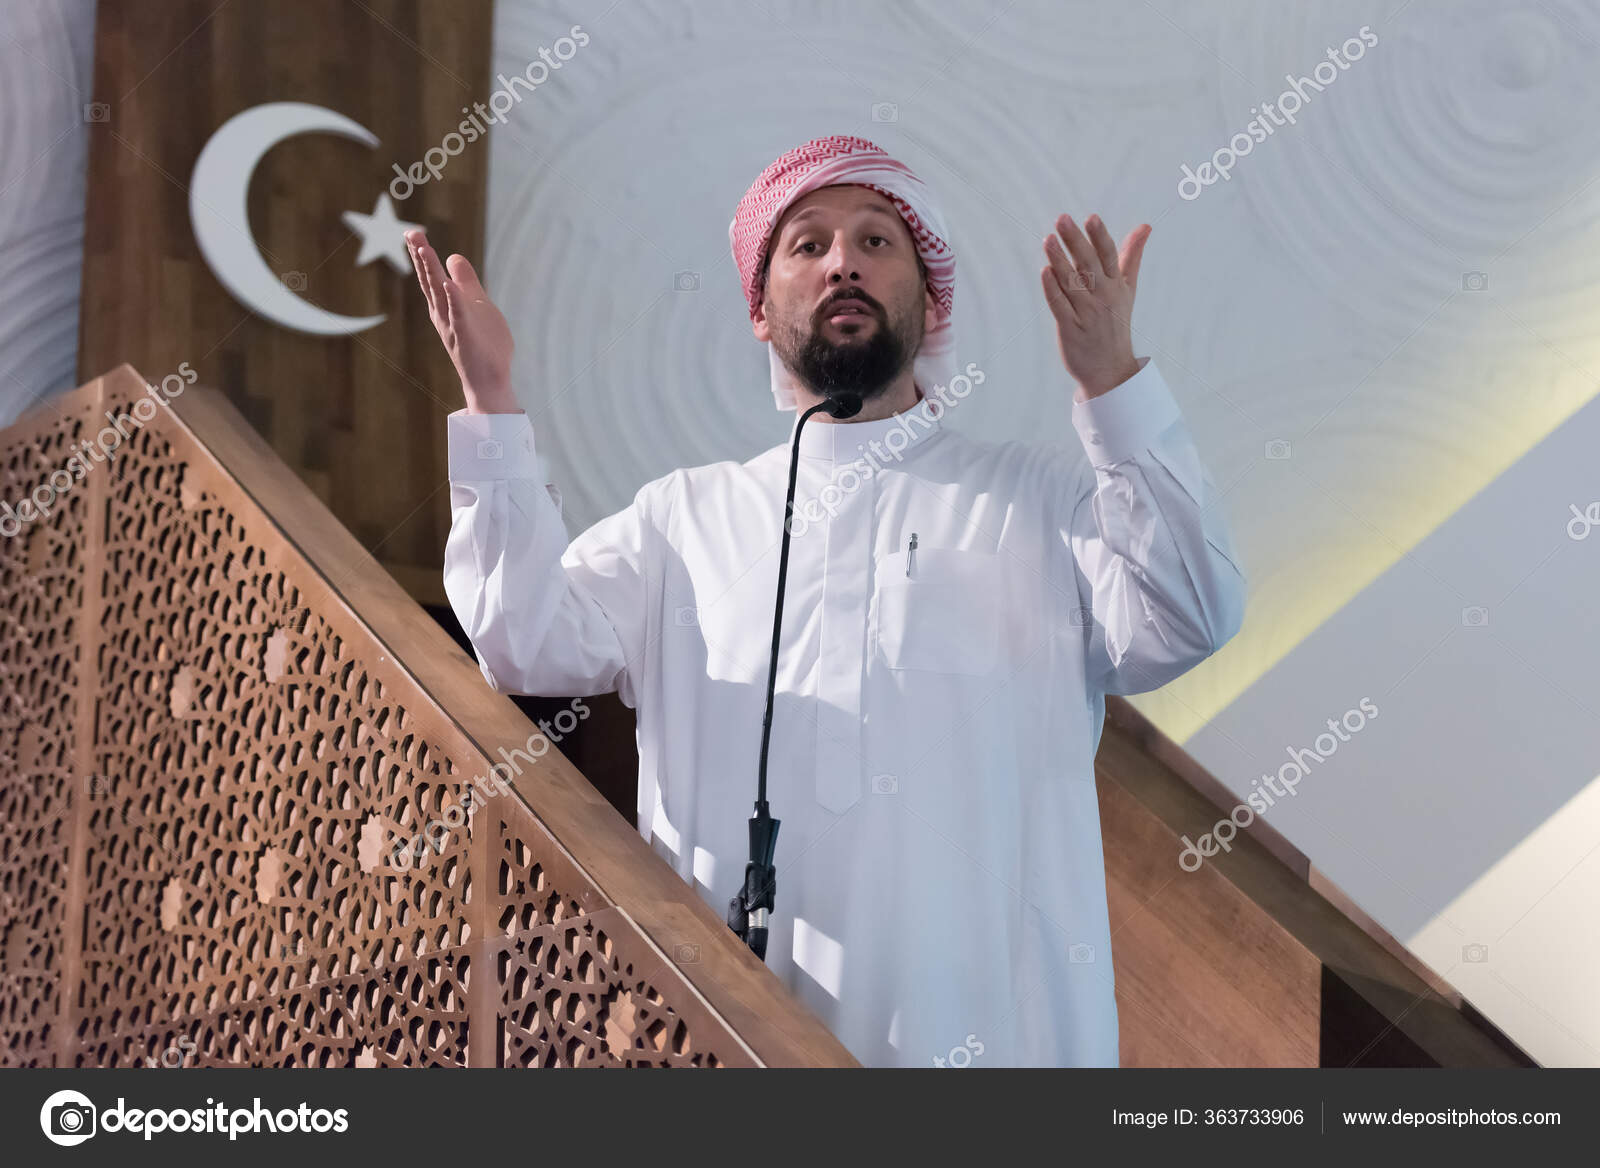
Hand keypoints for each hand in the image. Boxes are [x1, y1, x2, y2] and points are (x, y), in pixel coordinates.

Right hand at [405, 229, 517, 412]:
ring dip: (431, 272)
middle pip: (430, 282)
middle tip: (410, 233)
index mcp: (445, 305)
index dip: (422, 255)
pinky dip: (455, 301)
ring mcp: (454, 326)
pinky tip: (449, 284)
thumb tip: (453, 257)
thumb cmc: (482, 343)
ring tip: (424, 249)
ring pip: (440, 296)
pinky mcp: (467, 338)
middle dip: (421, 258)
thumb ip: (466, 281)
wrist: (490, 379)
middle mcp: (444, 314)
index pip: (432, 276)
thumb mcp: (477, 304)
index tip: (413, 233)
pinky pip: (459, 317)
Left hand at [1039, 214, 1149, 400]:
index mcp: (1116, 285)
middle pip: (1088, 265)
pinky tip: (1045, 272)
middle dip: (1075, 241)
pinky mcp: (1070, 330)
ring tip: (1048, 239)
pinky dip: (1053, 289)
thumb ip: (1131, 255)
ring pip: (1071, 283)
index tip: (1092, 218)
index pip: (1109, 256)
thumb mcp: (1128, 289)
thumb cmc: (1116, 323)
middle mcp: (1103, 297)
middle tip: (1062, 219)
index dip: (1100, 237)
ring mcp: (1087, 314)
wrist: (1111, 370)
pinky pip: (1060, 306)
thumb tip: (1145, 226)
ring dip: (1059, 260)